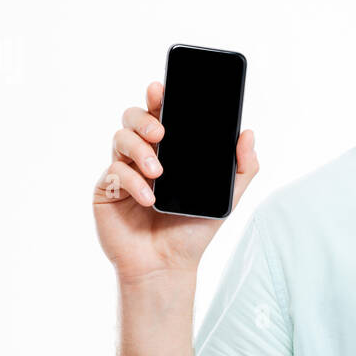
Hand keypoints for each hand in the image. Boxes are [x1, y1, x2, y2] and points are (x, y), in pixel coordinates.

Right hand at [93, 80, 258, 281]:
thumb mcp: (227, 199)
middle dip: (146, 118)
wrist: (166, 267)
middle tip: (161, 134)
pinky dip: (133, 182)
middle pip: (134, 117)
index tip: (162, 89)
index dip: (158, 97)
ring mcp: (123, 170)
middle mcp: (144, 155)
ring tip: (158, 172)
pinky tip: (149, 198)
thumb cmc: (193, 232)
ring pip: (120, 138)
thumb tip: (247, 133)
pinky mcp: (108, 189)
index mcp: (170, 151)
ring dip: (139, 150)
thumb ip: (241, 167)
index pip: (161, 114)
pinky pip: (115, 171)